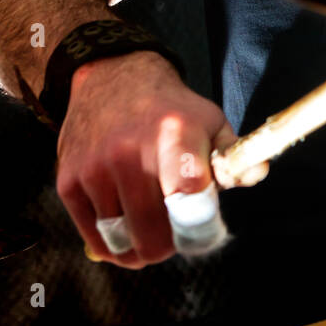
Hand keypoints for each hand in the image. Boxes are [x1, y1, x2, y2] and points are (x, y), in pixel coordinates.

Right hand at [54, 50, 263, 266]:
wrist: (111, 78)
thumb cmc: (170, 108)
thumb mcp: (210, 120)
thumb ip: (234, 156)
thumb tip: (257, 174)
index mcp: (174, 134)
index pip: (188, 196)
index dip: (200, 228)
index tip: (206, 234)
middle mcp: (130, 151)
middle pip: (152, 233)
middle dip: (170, 245)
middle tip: (177, 236)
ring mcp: (95, 168)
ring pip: (122, 240)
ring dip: (140, 248)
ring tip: (152, 233)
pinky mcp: (68, 181)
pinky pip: (94, 235)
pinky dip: (113, 244)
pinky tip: (126, 232)